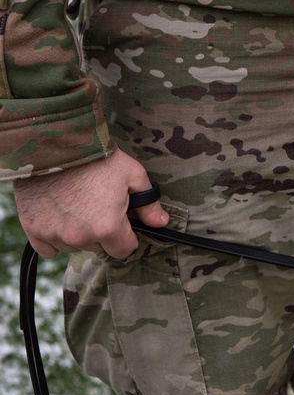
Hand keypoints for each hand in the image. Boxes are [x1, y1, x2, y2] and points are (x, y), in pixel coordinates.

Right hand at [12, 149, 168, 258]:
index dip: (126, 236)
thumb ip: (148, 203)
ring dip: (78, 234)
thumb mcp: (132, 175)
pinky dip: (54, 236)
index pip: (123, 250)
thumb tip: (161, 223)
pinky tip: (60, 216)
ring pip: (73, 247)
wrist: (54, 143)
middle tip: (98, 207)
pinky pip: (47, 248)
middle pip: (98, 248)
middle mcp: (80, 237)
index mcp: (107, 227)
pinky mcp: (32, 229)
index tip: (123, 223)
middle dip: (102, 233)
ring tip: (78, 206)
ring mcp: (54, 235)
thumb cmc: (96, 158)